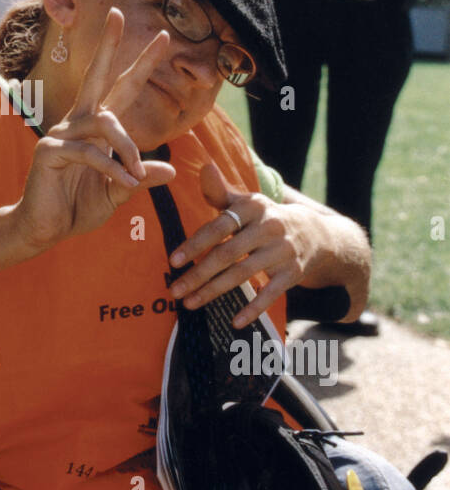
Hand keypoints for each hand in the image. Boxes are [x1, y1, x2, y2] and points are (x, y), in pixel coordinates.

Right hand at [11, 9, 175, 252]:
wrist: (44, 230)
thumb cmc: (77, 208)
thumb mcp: (118, 193)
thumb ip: (139, 179)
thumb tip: (169, 170)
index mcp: (97, 128)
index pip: (122, 88)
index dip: (142, 64)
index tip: (164, 38)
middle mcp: (78, 123)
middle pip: (96, 75)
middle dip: (109, 45)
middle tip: (117, 13)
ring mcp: (61, 134)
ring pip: (105, 122)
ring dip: (127, 148)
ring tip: (134, 175)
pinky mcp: (49, 151)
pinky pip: (89, 152)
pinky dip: (111, 168)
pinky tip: (122, 183)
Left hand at [166, 162, 317, 327]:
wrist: (315, 233)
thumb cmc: (265, 219)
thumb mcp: (246, 203)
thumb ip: (220, 192)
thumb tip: (204, 167)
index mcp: (253, 207)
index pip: (219, 226)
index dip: (195, 244)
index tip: (173, 261)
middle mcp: (269, 226)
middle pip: (228, 253)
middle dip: (199, 274)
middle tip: (175, 291)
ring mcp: (283, 250)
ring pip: (244, 274)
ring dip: (215, 291)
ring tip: (191, 303)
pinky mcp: (294, 272)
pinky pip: (272, 292)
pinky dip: (254, 308)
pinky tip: (235, 322)